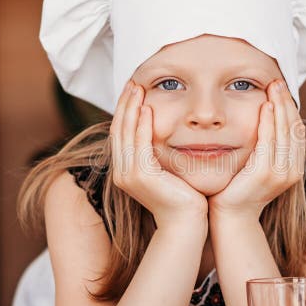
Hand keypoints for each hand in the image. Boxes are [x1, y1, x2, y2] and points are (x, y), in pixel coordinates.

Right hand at [110, 80, 208, 228]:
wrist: (187, 223)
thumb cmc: (183, 198)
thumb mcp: (167, 171)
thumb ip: (159, 154)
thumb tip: (165, 133)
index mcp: (125, 170)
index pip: (121, 133)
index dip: (125, 110)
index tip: (133, 90)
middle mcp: (122, 172)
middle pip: (118, 129)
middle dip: (125, 104)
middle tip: (133, 82)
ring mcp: (129, 175)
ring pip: (126, 133)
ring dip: (131, 108)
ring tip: (138, 88)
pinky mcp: (141, 176)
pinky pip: (139, 144)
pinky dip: (142, 125)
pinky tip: (148, 109)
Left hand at [208, 80, 305, 219]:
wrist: (231, 216)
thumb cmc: (239, 189)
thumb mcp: (258, 165)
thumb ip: (265, 147)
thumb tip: (265, 121)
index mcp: (294, 167)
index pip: (297, 131)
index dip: (291, 108)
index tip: (282, 90)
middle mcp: (292, 170)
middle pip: (294, 127)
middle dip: (286, 102)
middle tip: (278, 81)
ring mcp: (281, 172)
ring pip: (284, 131)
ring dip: (279, 106)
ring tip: (273, 87)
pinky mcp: (265, 172)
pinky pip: (269, 140)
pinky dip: (269, 121)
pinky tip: (265, 106)